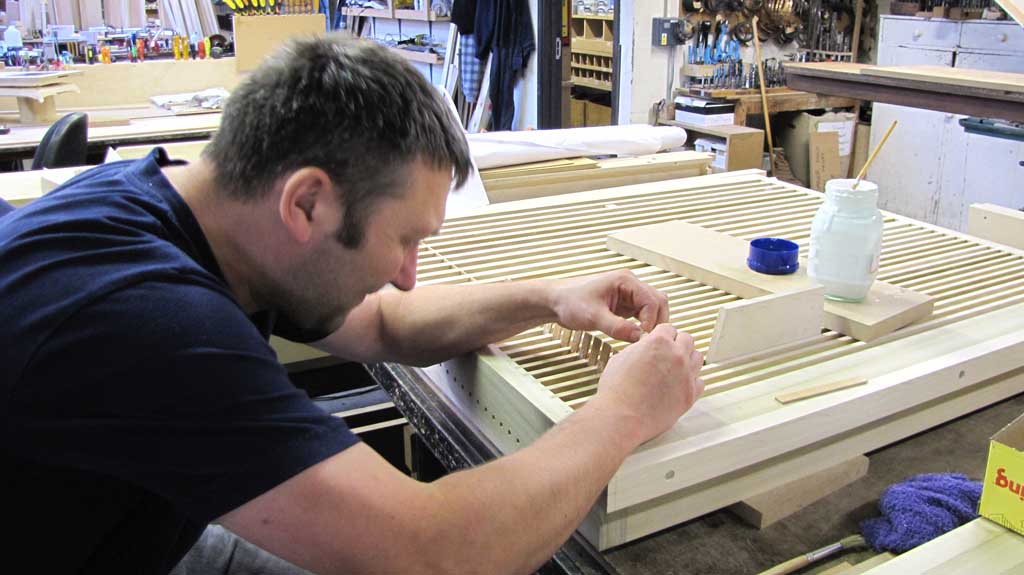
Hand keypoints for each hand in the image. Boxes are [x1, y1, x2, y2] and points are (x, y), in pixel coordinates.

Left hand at [549, 270, 669, 342]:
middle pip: (658, 302)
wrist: (555, 302)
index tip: (643, 336)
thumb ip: (617, 327)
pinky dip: (642, 325)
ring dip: (651, 323)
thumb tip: (638, 336)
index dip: (651, 320)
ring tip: (641, 338)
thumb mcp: (593, 317)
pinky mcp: (624, 305)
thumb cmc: (569, 302)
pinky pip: (642, 314)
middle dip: (656, 321)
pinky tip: (635, 336)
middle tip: (646, 339)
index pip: (652, 299)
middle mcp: (630, 285)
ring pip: (653, 308)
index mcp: (625, 280)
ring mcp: (628, 294)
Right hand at [591, 324, 703, 446]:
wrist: (621, 416)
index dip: (661, 335)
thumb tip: (643, 349)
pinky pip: (700, 382)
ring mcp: (686, 375)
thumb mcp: (621, 358)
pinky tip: (680, 384)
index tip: (659, 341)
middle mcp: (676, 356)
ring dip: (688, 360)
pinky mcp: (690, 395)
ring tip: (676, 368)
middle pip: (687, 340)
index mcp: (659, 342)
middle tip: (668, 353)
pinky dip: (692, 381)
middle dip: (677, 344)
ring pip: (697, 358)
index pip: (668, 328)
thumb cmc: (617, 391)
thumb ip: (639, 349)